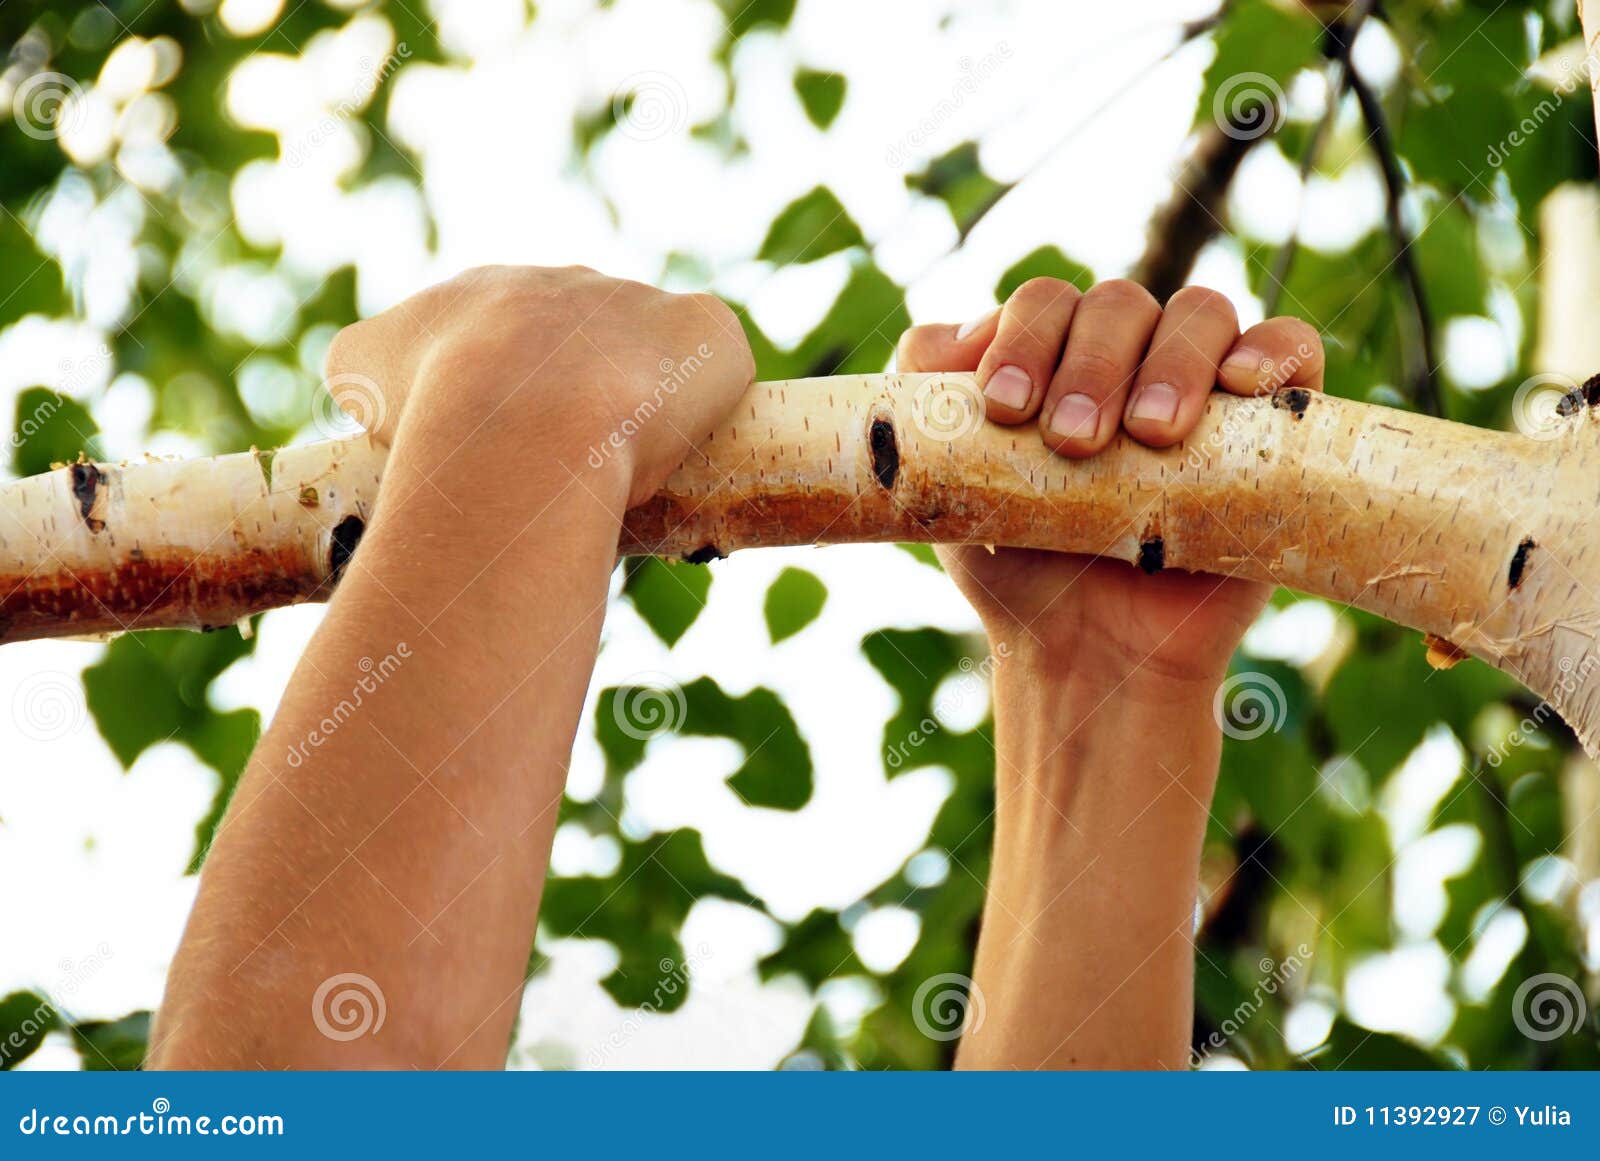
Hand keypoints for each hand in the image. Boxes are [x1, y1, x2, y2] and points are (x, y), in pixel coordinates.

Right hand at [323, 265, 754, 511]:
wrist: (520, 418)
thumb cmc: (433, 409)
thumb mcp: (359, 380)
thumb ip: (370, 374)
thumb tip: (381, 407)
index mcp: (487, 293)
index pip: (501, 342)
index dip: (505, 401)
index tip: (506, 451)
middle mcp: (568, 284)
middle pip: (582, 346)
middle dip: (576, 403)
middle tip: (566, 471)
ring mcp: (643, 306)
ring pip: (653, 356)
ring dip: (644, 407)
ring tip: (624, 474)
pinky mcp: (710, 334)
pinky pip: (718, 364)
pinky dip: (706, 405)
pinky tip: (685, 450)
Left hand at [897, 278, 1323, 692]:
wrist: (1092, 655)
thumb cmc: (1020, 567)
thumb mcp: (948, 484)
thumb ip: (928, 400)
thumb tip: (955, 335)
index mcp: (1055, 357)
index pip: (1045, 303)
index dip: (1023, 339)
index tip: (1005, 409)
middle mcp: (1130, 357)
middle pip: (1118, 303)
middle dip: (1089, 362)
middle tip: (1072, 442)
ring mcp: (1204, 385)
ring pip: (1201, 313)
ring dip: (1169, 361)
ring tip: (1149, 435)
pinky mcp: (1271, 422)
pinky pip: (1293, 347)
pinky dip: (1271, 349)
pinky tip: (1241, 382)